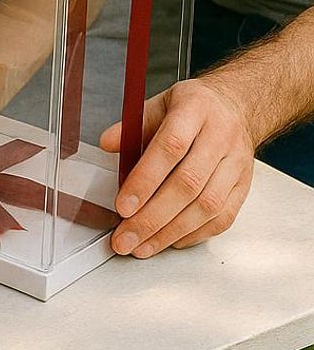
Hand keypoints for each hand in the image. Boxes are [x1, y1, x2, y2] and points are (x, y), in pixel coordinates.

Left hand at [100, 75, 255, 256]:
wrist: (236, 106)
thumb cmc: (193, 108)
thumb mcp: (159, 103)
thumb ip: (132, 126)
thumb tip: (107, 144)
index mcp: (194, 110)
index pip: (170, 147)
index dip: (145, 180)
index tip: (123, 206)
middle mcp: (220, 137)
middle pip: (187, 184)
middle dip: (152, 217)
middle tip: (126, 237)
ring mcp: (236, 164)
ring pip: (206, 206)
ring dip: (170, 232)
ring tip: (142, 246)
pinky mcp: (243, 186)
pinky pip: (222, 218)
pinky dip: (193, 234)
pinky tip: (170, 240)